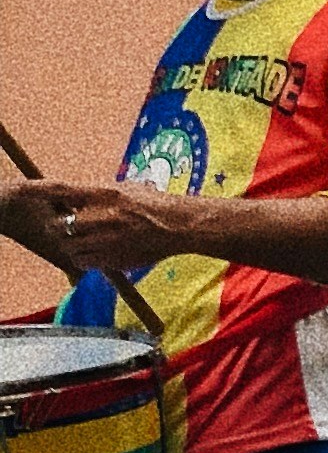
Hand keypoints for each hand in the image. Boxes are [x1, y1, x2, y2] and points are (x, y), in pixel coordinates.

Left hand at [12, 179, 198, 276]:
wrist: (180, 226)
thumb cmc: (155, 205)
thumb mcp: (125, 190)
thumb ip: (98, 195)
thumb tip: (73, 200)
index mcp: (106, 194)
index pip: (63, 191)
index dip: (39, 191)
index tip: (22, 190)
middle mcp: (104, 217)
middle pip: (62, 226)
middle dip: (61, 227)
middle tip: (68, 225)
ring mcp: (108, 240)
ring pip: (71, 247)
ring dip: (73, 244)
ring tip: (88, 240)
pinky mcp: (114, 259)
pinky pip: (85, 262)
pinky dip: (86, 258)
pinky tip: (99, 251)